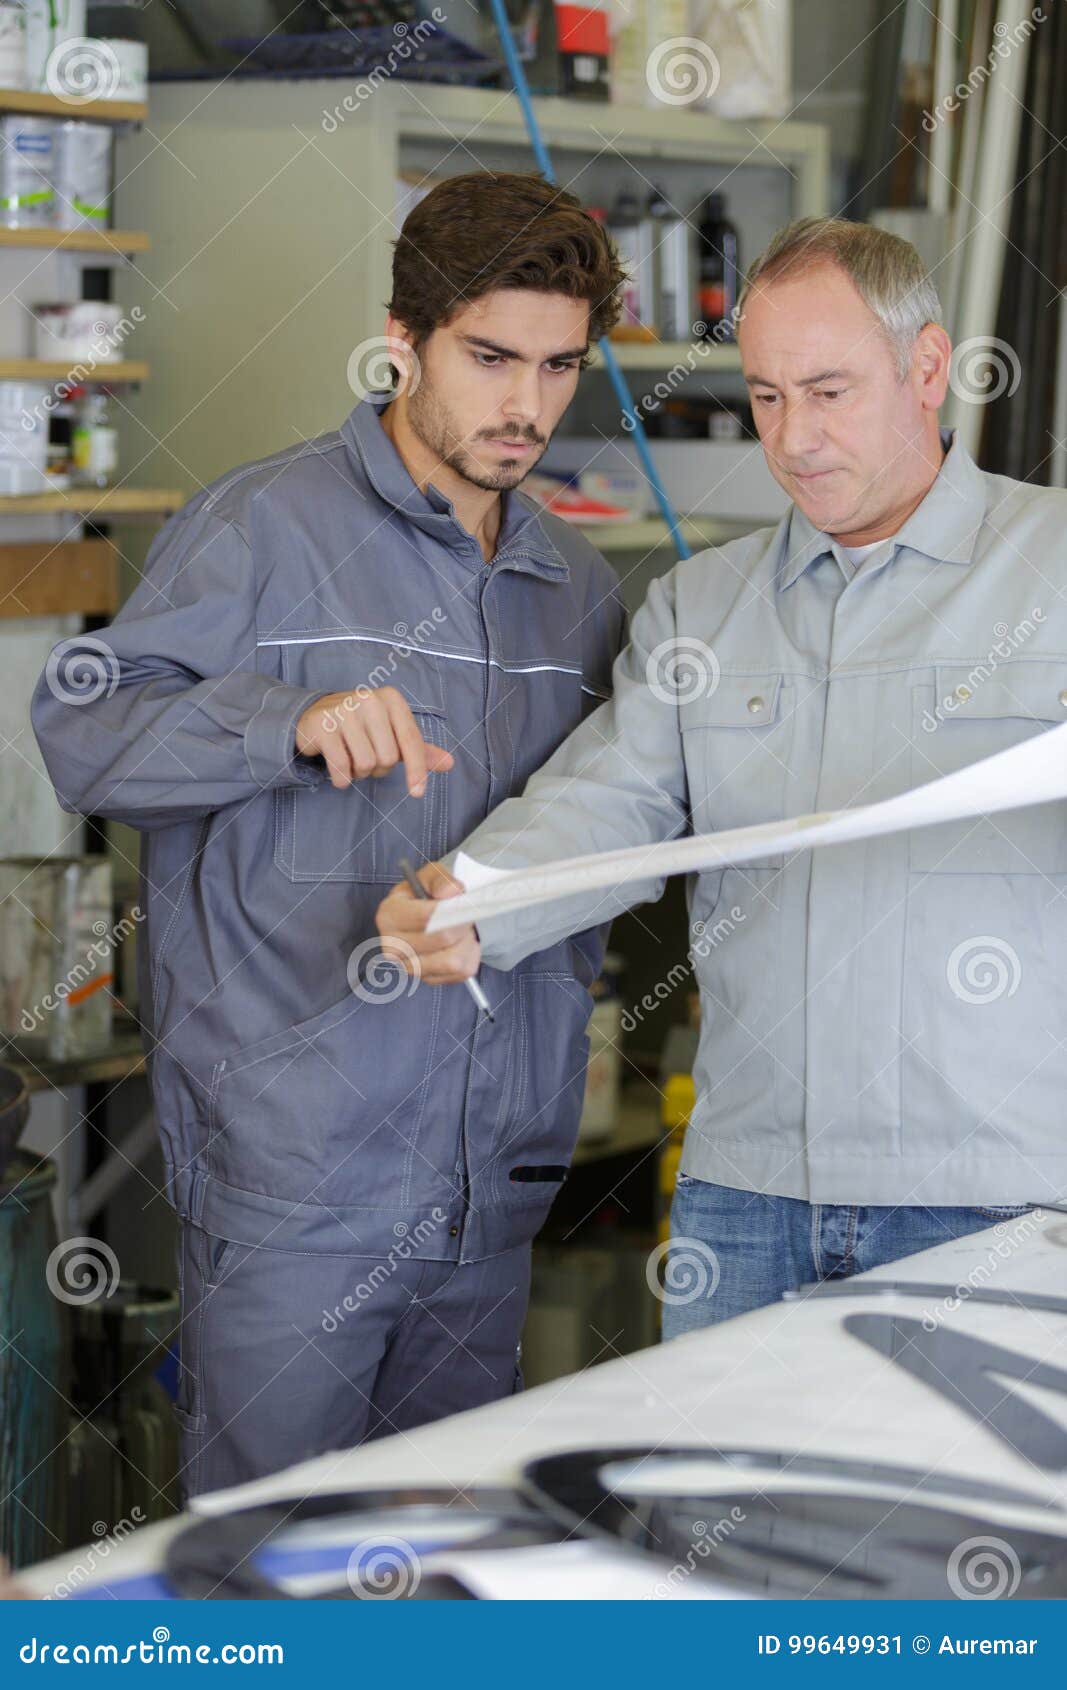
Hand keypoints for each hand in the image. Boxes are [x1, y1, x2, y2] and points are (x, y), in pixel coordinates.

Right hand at [295, 686, 453, 794]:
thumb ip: (418, 750)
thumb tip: (449, 763)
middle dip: (378, 768)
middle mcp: (369, 700)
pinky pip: (342, 768)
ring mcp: (344, 711)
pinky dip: (342, 778)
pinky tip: (336, 767)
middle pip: (388, 757)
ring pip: (366, 764)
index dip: (417, 770)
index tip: (417, 793)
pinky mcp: (323, 726)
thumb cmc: (362, 728)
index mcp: (391, 700)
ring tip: (350, 758)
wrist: (315, 716)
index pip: (411, 741)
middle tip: (365, 757)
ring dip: (359, 773)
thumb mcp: (391, 734)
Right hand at [375, 860, 480, 983]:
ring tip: (462, 930)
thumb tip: (451, 891)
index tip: (463, 902)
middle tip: (467, 914)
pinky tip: (460, 944)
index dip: (451, 909)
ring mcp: (410, 967)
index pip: (425, 916)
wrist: (430, 916)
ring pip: (452, 960)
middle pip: (441, 938)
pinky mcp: (429, 979)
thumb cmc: (427, 895)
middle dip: (461, 924)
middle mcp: (393, 946)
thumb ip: (440, 879)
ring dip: (466, 942)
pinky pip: (461, 972)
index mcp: (388, 915)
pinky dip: (469, 956)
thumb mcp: (432, 876)